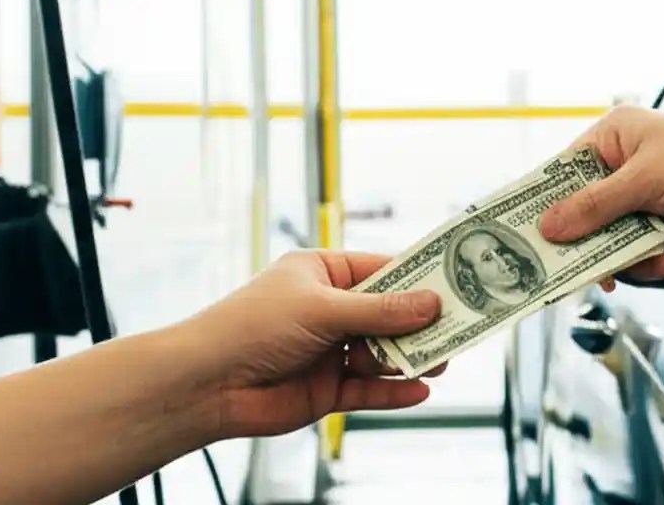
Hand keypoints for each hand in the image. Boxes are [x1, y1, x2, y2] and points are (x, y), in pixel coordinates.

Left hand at [182, 250, 445, 438]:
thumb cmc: (251, 327)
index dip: (419, 278)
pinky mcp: (325, 390)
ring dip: (410, 358)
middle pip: (388, 315)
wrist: (203, 384)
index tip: (457, 282)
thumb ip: (379, 311)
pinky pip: (368, 389)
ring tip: (441, 362)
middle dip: (420, 323)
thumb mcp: (322, 309)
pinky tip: (419, 391)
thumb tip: (430, 305)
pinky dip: (394, 391)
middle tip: (459, 327)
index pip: (382, 270)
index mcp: (322, 275)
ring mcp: (328, 351)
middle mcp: (328, 310)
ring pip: (381, 354)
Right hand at [539, 106, 663, 284]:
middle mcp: (621, 167)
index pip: (558, 174)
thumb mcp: (645, 181)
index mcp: (610, 138)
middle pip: (579, 214)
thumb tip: (546, 228)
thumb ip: (595, 207)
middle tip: (573, 275)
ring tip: (648, 261)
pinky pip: (637, 251)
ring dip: (625, 257)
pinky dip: (649, 262)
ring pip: (608, 240)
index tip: (519, 241)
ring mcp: (642, 198)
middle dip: (584, 244)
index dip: (539, 207)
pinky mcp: (663, 224)